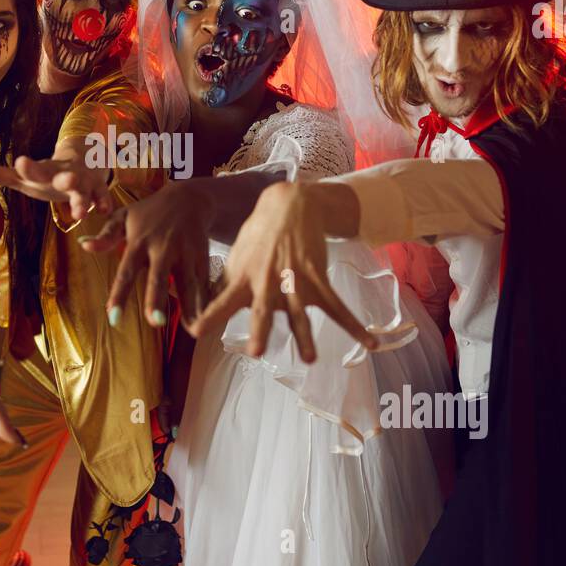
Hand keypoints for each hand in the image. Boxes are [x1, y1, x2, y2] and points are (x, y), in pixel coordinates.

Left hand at [0, 138, 111, 220]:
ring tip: (81, 213)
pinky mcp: (97, 190)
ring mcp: (83, 182)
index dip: (28, 167)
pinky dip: (104, 202)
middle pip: (61, 177)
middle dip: (63, 179)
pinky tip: (106, 210)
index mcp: (43, 172)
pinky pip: (102, 196)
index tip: (21, 161)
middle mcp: (62, 174)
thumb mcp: (23, 178)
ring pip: (83, 191)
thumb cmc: (47, 176)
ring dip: (83, 200)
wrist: (83, 165)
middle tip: (65, 181)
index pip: (34, 170)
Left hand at [82, 179, 211, 330]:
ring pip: (187, 282)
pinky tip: (209, 319)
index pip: (126, 272)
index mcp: (139, 242)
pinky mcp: (202, 256)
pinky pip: (203, 281)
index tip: (113, 318)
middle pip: (158, 277)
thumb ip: (106, 236)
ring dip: (190, 306)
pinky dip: (206, 300)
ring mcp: (184, 252)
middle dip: (157, 299)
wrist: (189, 197)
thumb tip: (83, 245)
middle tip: (155, 323)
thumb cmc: (150, 212)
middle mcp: (162, 248)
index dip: (120, 295)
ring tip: (193, 329)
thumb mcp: (124, 217)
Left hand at [191, 181, 377, 361]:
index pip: (221, 300)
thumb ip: (223, 284)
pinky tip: (369, 343)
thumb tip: (203, 308)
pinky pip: (337, 306)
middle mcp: (266, 282)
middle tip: (256, 351)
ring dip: (305, 337)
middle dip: (260, 330)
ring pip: (299, 313)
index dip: (209, 316)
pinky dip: (354, 326)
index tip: (196, 332)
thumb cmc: (258, 236)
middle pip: (262, 310)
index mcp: (242, 278)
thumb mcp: (236, 256)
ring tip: (309, 359)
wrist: (291, 206)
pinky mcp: (317, 278)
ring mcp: (294, 281)